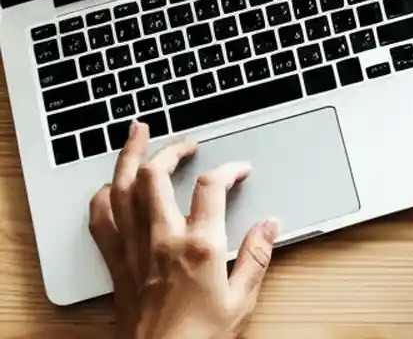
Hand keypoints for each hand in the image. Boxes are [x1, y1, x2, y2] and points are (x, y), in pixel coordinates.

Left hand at [89, 122, 277, 338]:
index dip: (229, 169)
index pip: (212, 187)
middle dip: (171, 149)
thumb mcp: (242, 299)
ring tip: (136, 135)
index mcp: (199, 245)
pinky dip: (103, 197)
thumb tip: (270, 224)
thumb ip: (257, 256)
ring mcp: (134, 248)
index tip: (239, 170)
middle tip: (186, 142)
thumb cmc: (200, 338)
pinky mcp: (116, 263)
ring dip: (129, 157)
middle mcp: (162, 239)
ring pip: (123, 189)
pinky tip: (110, 186)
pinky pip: (100, 220)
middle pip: (156, 175)